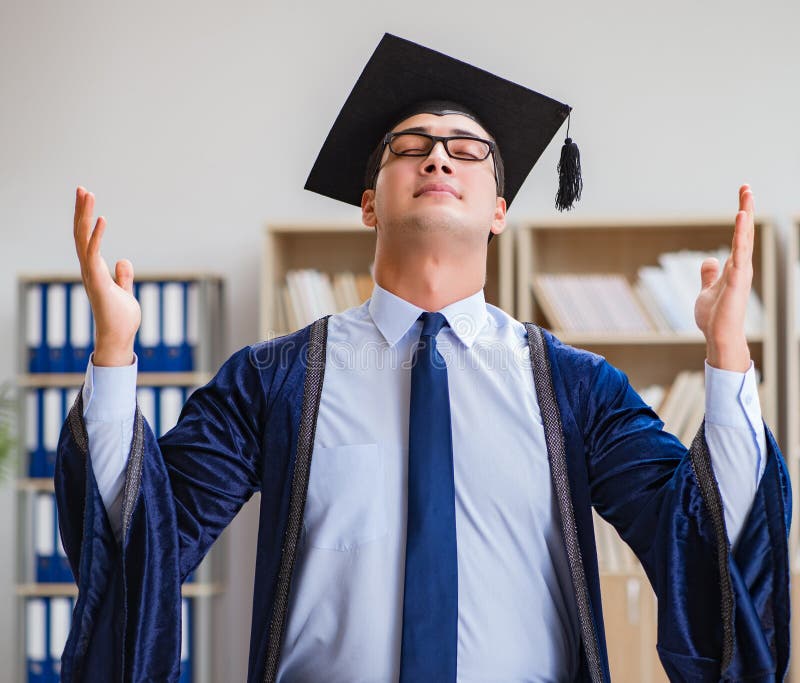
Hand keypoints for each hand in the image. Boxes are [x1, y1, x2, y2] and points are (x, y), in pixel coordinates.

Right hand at [73, 186, 140, 365]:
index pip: (87, 239)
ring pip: (82, 239)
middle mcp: (89, 269)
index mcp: (96, 269)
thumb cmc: (121, 318)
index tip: (88, 200)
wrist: (119, 337)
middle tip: (82, 188)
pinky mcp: (97, 280)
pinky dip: (96, 235)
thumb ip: (123, 276)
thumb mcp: (125, 291)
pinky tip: (101, 218)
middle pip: (81, 234)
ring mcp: (90, 274)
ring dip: (84, 215)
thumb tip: (123, 260)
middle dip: (81, 211)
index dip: (86, 219)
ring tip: (87, 194)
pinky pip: (93, 253)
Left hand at [694, 185, 753, 371]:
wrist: (718, 336)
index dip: (741, 217)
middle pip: (744, 232)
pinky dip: (740, 236)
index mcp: (734, 267)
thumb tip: (709, 260)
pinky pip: (740, 253)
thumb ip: (710, 275)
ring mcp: (740, 273)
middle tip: (746, 186)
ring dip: (745, 217)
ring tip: (746, 196)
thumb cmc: (715, 317)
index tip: (742, 197)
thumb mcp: (707, 290)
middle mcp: (740, 267)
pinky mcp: (737, 280)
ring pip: (744, 239)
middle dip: (745, 209)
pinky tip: (740, 219)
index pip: (739, 237)